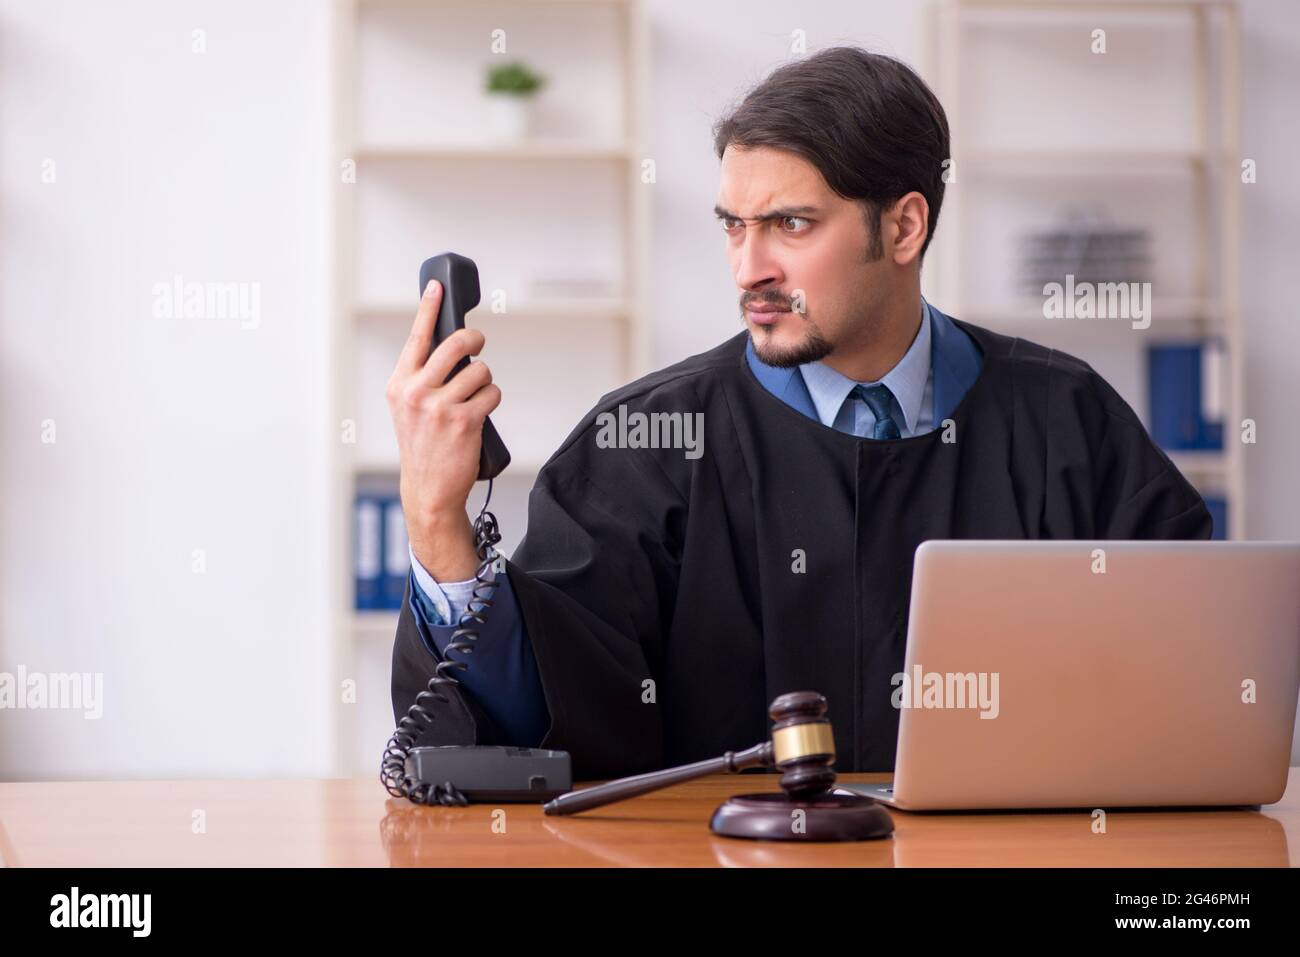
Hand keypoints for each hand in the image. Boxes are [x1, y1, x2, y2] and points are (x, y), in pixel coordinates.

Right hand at [386, 279, 501, 580]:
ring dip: (484, 382)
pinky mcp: (464, 420)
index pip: (416, 337)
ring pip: (480, 371)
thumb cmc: (423, 445)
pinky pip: (492, 393)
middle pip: (457, 344)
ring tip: (473, 399)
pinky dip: (491, 401)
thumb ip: (423, 377)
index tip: (437, 286)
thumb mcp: (409, 408)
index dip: (428, 308)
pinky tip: (480, 415)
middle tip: (477, 346)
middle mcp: (416, 392)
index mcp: (400, 384)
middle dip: (474, 341)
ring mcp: (440, 406)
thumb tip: (452, 346)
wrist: (428, 489)